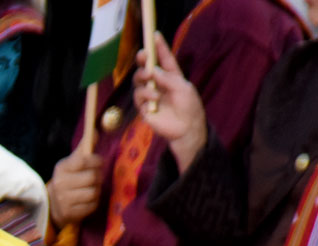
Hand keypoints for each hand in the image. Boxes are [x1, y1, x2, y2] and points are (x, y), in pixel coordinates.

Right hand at [48, 152, 103, 228]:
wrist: (52, 204)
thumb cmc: (67, 179)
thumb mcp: (72, 163)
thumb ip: (84, 148)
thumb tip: (95, 131)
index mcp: (61, 168)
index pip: (83, 161)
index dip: (96, 161)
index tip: (98, 163)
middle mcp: (60, 183)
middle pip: (92, 177)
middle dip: (98, 177)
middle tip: (95, 178)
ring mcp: (64, 200)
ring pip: (94, 192)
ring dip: (96, 190)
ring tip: (90, 189)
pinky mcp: (70, 213)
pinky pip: (92, 206)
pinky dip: (93, 203)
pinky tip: (87, 200)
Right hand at [133, 33, 205, 170]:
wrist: (186, 128)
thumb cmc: (189, 107)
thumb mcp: (183, 88)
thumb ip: (168, 78)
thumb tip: (153, 70)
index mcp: (171, 77)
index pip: (164, 59)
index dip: (160, 47)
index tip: (155, 35)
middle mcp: (159, 83)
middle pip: (146, 67)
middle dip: (143, 59)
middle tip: (143, 54)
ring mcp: (150, 95)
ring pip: (139, 80)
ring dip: (143, 75)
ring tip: (149, 76)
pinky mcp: (144, 107)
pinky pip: (139, 95)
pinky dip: (146, 94)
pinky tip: (155, 97)